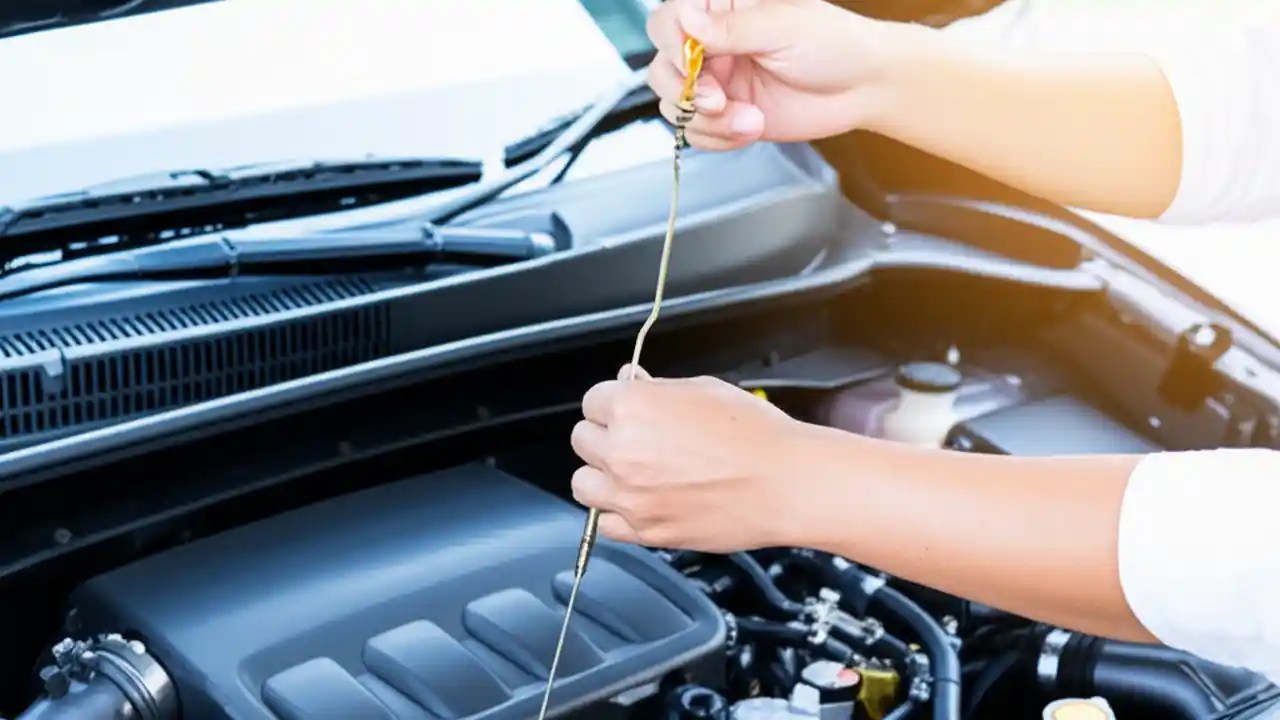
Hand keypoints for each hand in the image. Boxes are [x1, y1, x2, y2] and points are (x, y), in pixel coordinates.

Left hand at [570, 365, 811, 552]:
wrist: (785, 483)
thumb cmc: (755, 434)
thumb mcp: (703, 389)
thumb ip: (656, 389)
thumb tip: (628, 381)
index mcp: (631, 408)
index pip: (592, 401)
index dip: (612, 405)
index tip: (625, 412)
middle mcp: (621, 452)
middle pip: (582, 441)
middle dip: (604, 437)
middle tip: (634, 441)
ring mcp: (629, 495)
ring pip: (583, 484)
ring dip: (602, 476)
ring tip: (632, 474)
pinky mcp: (644, 531)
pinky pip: (605, 524)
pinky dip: (616, 514)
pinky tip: (641, 502)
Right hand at [645, 0, 907, 149]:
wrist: (864, 88)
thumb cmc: (836, 44)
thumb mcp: (784, 28)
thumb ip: (732, 28)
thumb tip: (688, 22)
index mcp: (724, 9)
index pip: (671, 20)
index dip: (673, 43)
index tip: (693, 61)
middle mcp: (715, 45)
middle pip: (663, 67)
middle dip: (687, 91)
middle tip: (718, 99)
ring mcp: (719, 82)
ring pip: (676, 106)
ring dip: (707, 120)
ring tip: (747, 119)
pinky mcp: (727, 116)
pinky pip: (698, 134)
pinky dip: (719, 138)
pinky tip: (750, 128)